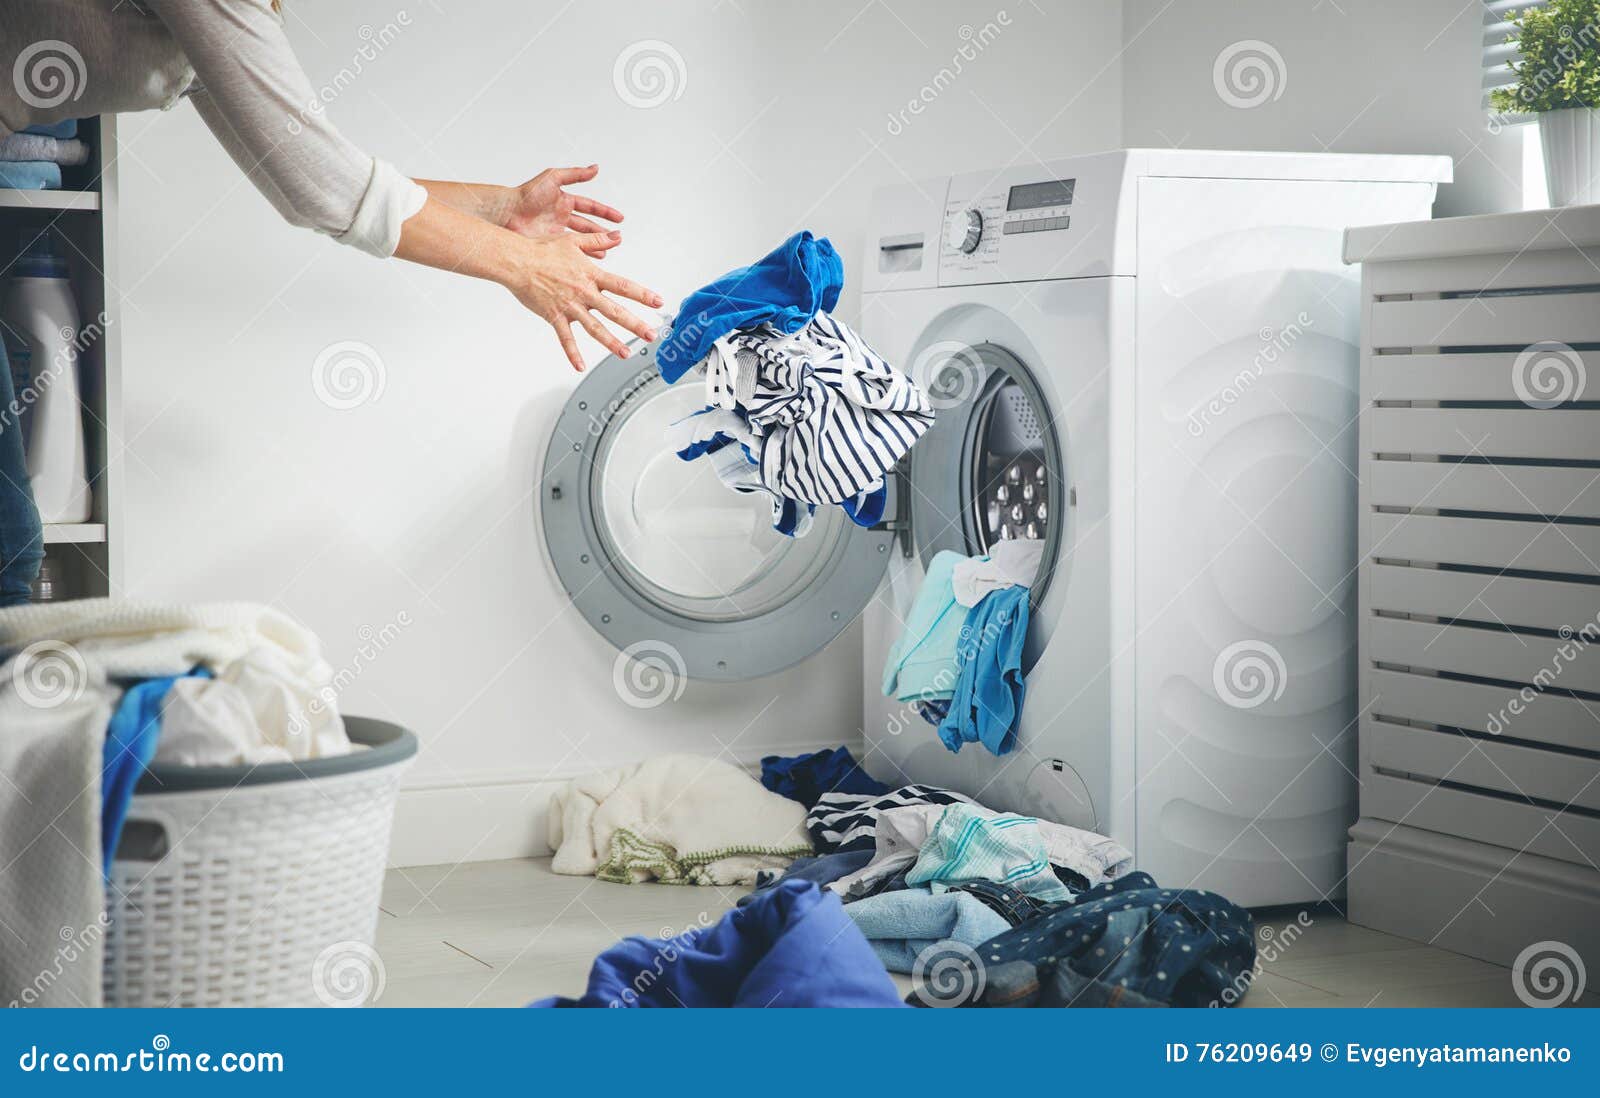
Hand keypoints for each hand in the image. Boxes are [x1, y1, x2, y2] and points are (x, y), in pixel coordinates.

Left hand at [501, 165, 623, 257]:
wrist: (506, 213)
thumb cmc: (526, 194)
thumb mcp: (553, 178)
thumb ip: (575, 174)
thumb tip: (596, 168)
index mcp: (564, 200)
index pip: (589, 206)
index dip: (605, 212)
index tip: (619, 219)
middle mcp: (561, 216)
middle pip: (587, 225)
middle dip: (602, 232)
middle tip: (617, 239)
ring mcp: (556, 231)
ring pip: (580, 239)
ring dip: (593, 245)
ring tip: (606, 252)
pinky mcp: (549, 243)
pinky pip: (568, 250)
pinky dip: (579, 255)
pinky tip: (588, 260)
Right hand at [507, 232, 662, 370]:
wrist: (517, 261)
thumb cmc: (541, 250)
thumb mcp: (573, 241)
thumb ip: (598, 241)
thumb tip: (618, 236)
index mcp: (591, 275)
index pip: (623, 286)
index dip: (642, 294)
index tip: (658, 302)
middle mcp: (584, 292)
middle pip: (615, 311)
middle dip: (635, 324)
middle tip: (650, 335)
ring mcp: (570, 306)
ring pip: (595, 327)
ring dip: (611, 342)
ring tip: (626, 353)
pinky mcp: (554, 316)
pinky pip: (565, 338)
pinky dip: (572, 353)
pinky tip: (580, 366)